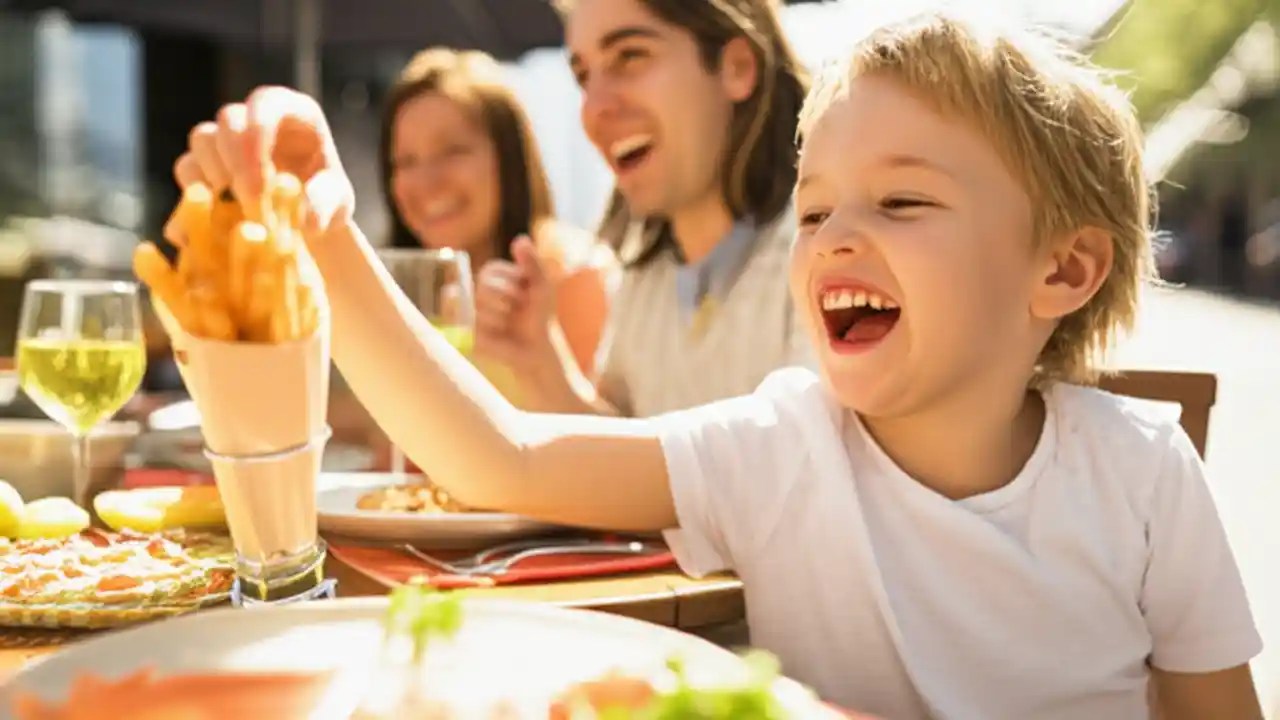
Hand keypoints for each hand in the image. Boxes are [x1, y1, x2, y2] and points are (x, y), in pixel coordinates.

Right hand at [167, 86, 354, 244]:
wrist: (304, 223)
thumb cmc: (326, 203)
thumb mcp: (339, 204)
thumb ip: (326, 204)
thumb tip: (307, 220)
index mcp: (294, 113)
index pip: (266, 102)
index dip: (257, 133)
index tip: (262, 180)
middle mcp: (255, 117)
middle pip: (229, 119)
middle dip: (237, 162)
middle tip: (253, 203)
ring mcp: (227, 137)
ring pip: (202, 139)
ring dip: (215, 176)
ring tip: (239, 210)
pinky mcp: (204, 163)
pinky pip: (187, 168)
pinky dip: (196, 195)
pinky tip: (216, 221)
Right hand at [473, 236, 555, 367]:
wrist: (537, 346)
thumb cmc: (539, 313)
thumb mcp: (542, 285)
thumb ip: (532, 262)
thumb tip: (519, 239)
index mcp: (491, 274)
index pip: (491, 270)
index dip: (511, 282)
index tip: (526, 291)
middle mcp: (476, 290)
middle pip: (483, 287)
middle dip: (509, 300)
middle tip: (519, 309)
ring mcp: (469, 312)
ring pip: (480, 310)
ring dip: (503, 318)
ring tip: (510, 323)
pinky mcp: (466, 333)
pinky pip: (472, 328)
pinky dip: (491, 332)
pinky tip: (499, 333)